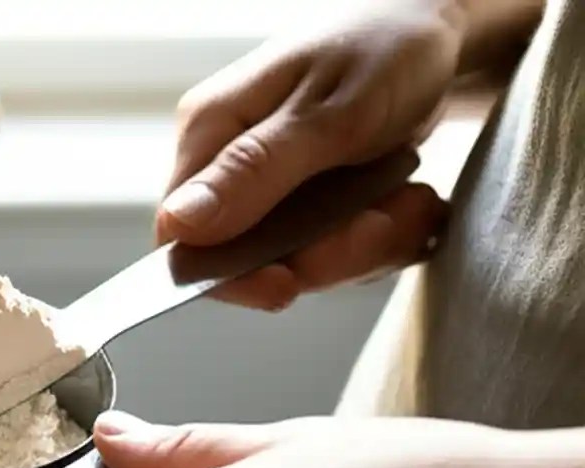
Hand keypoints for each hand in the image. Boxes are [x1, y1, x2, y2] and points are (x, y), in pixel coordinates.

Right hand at [157, 4, 458, 309]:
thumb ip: (253, 170)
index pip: (181, 235)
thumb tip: (178, 226)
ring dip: (370, 245)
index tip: (286, 286)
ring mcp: (273, 187)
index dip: (224, 275)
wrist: (442, 28)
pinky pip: (340, 251)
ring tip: (411, 198)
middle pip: (251, 259)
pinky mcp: (312, 202)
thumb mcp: (327, 112)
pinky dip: (386, 236)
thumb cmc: (384, 47)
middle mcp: (231, 165)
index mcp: (212, 133)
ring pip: (305, 261)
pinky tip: (411, 198)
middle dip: (329, 255)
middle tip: (386, 220)